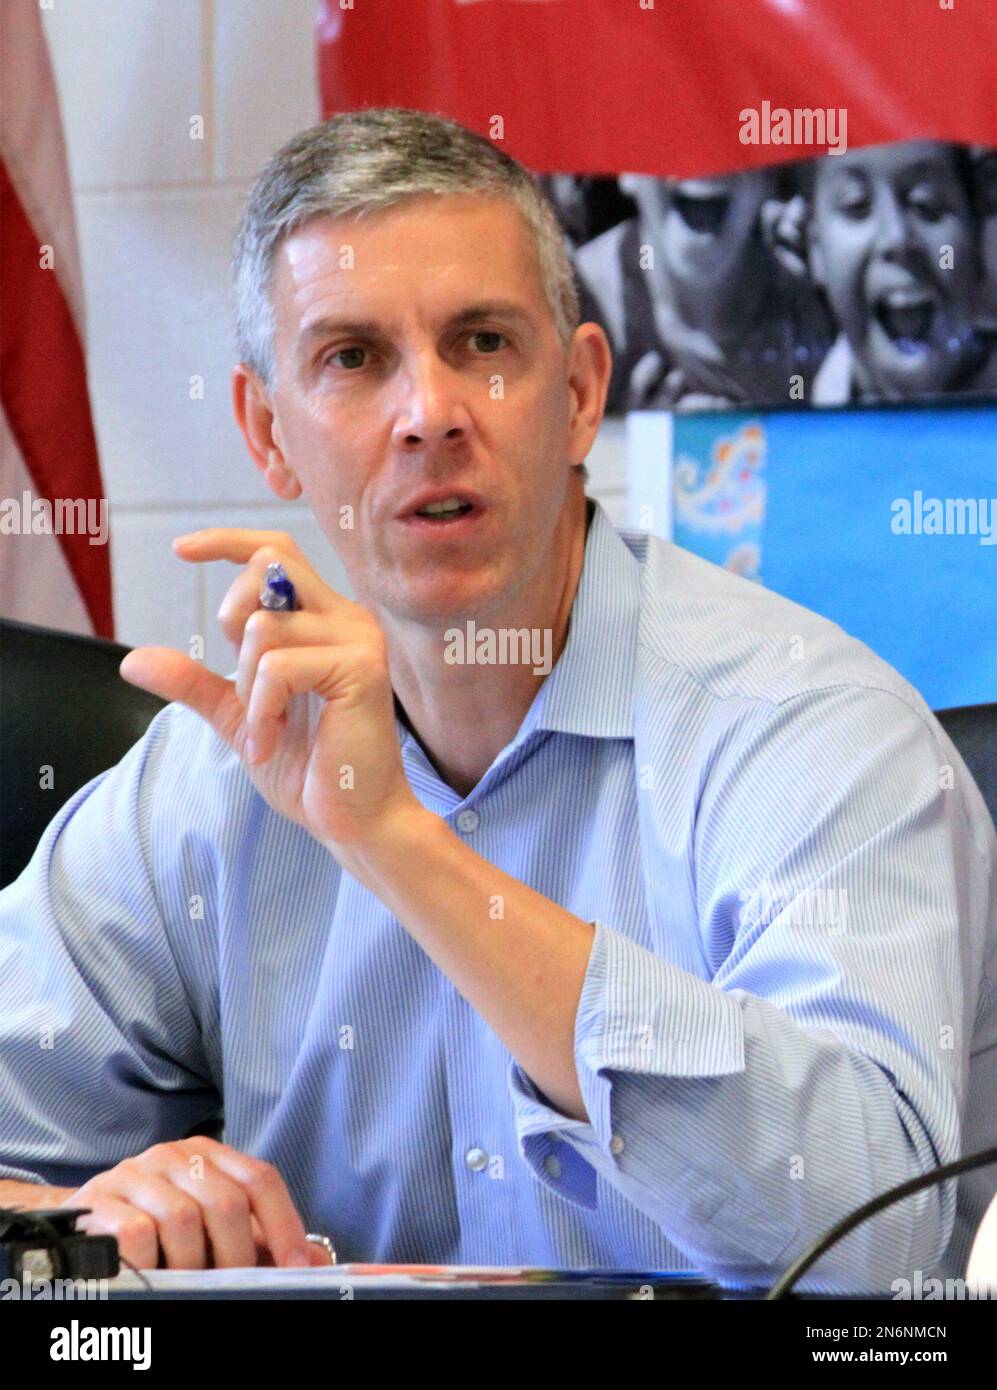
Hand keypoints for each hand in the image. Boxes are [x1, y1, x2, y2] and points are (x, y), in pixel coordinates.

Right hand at [57, 1137, 332, 1269]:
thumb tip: (314, 1263)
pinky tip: (152, 1275)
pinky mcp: (99, 1199)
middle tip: (234, 1288)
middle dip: (237, 1256)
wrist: (86, 1226)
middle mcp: (174, 1155)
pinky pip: (137, 1234)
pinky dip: (152, 1264)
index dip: (284, 1224)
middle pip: (225, 1202)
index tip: (296, 1268)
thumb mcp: (212, 1230)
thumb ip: (260, 1242)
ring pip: (182, 1219)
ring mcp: (135, 1173)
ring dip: (192, 1265)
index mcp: (209, 1155)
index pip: (260, 1178)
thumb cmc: (160, 1231)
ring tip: (187, 1283)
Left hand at [118, 530, 420, 851]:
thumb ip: (194, 682)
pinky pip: (278, 667)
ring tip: (266, 730)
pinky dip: (261, 709)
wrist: (352, 819)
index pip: (276, 552)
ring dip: (247, 688)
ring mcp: (358, 639)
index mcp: (325, 620)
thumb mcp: (239, 715)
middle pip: (269, 567)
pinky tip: (272, 740)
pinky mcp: (360, 667)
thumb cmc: (309, 767)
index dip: (227, 541)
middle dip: (231, 620)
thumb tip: (132, 660)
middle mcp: (347, 617)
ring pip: (263, 626)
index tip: (180, 549)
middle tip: (244, 687)